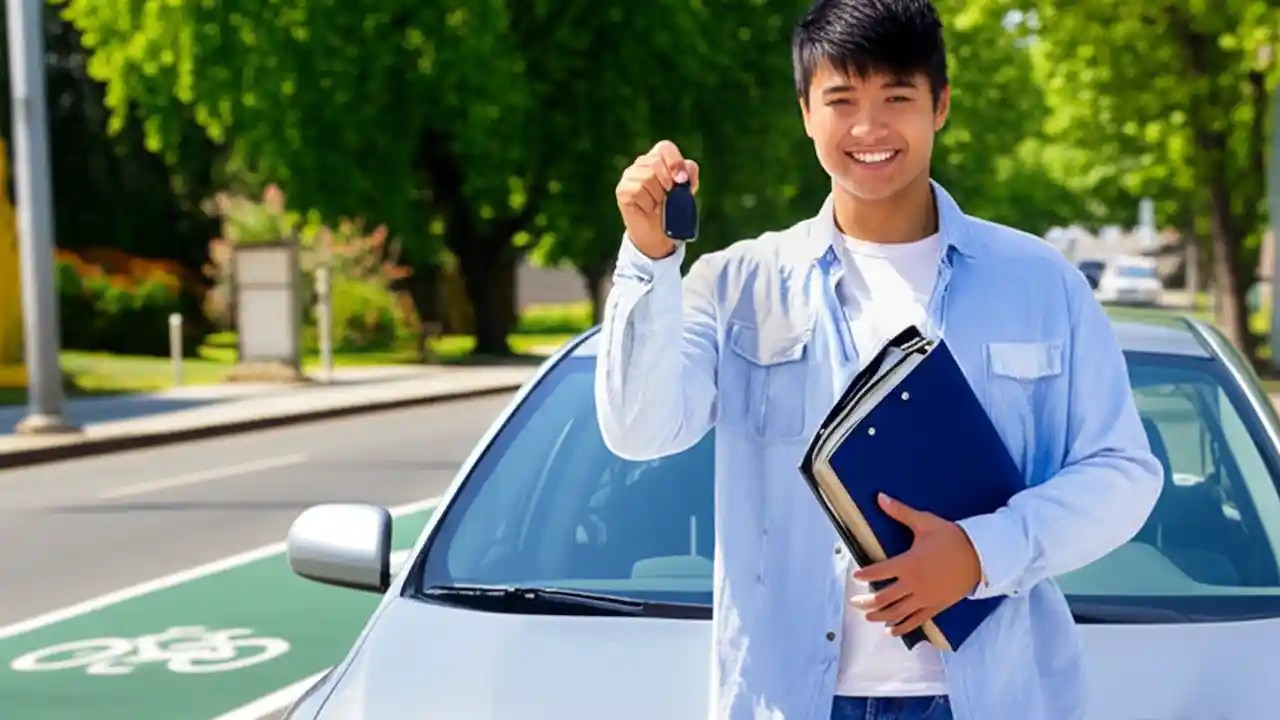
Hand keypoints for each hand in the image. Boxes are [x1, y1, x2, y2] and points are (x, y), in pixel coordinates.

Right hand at [614, 140, 699, 259]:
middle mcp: (641, 163)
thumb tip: (681, 177)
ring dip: (658, 196)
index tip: (682, 181)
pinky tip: (647, 209)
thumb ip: (689, 173)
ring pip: (647, 178)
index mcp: (658, 158)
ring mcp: (629, 176)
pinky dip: (647, 204)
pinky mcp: (622, 190)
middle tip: (670, 196)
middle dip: (667, 183)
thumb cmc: (674, 208)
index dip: (674, 162)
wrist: (660, 233)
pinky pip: (638, 191)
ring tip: (657, 204)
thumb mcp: (687, 189)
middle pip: (655, 163)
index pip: (665, 148)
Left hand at [851, 493, 982, 638]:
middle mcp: (914, 584)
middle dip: (866, 601)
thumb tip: (879, 497)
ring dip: (879, 616)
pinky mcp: (936, 606)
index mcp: (909, 563)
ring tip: (867, 616)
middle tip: (854, 602)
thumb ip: (900, 512)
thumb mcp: (925, 522)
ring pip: (897, 613)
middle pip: (883, 598)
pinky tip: (891, 630)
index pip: (878, 572)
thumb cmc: (952, 537)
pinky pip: (916, 620)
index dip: (864, 575)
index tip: (854, 576)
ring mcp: (925, 598)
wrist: (981, 557)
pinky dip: (901, 627)